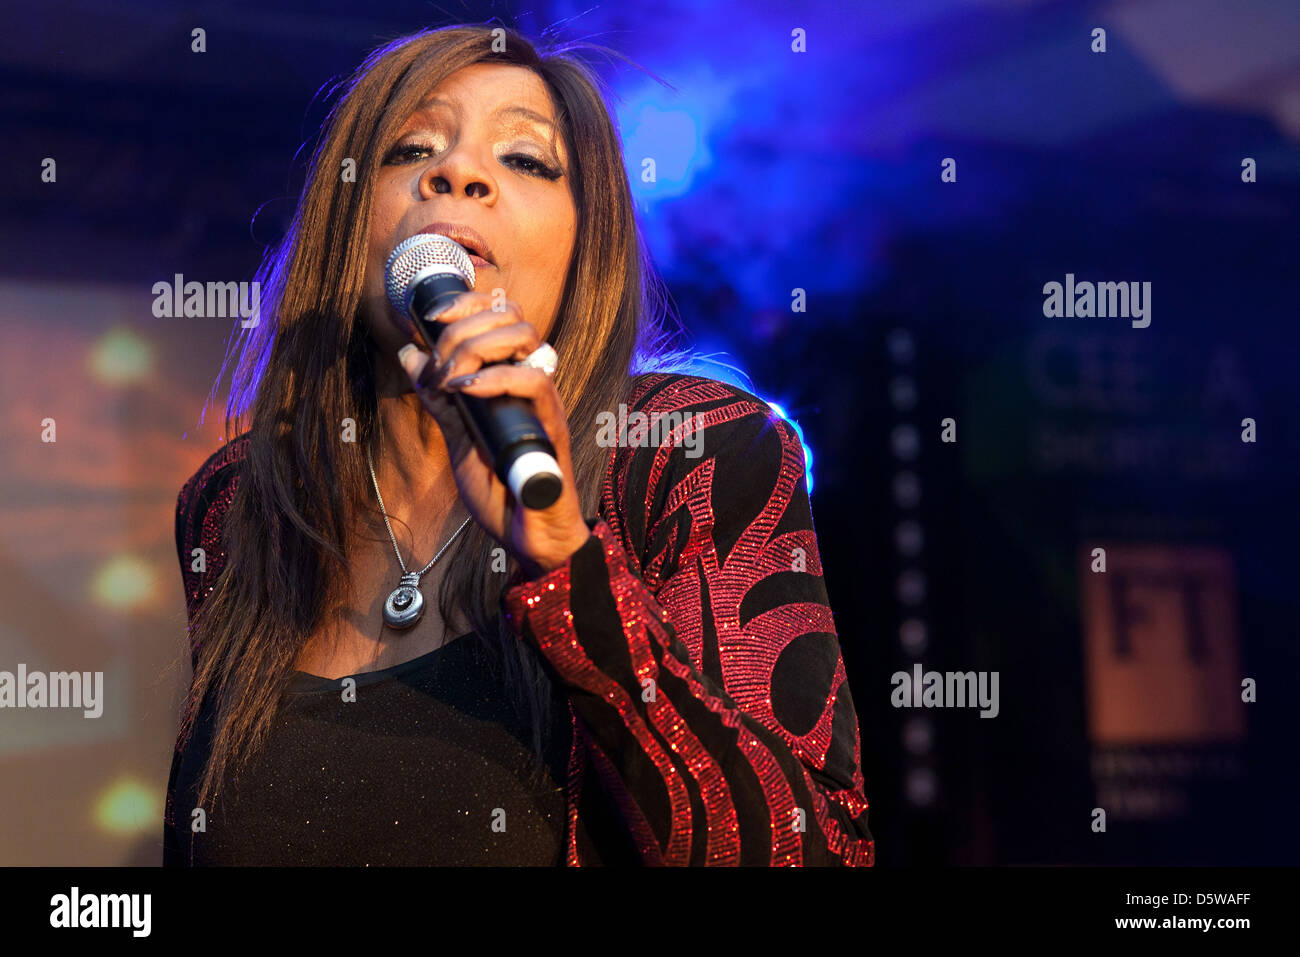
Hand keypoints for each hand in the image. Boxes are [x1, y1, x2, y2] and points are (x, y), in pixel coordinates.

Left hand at [396, 291, 590, 577]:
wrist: (527, 535)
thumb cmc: (500, 488)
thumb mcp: (457, 436)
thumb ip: (437, 396)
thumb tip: (410, 352)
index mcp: (511, 377)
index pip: (500, 314)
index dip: (467, 303)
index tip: (431, 315)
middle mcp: (531, 380)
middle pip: (511, 315)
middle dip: (463, 326)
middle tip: (437, 362)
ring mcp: (543, 400)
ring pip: (524, 337)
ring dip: (476, 347)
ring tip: (450, 380)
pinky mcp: (552, 424)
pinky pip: (533, 381)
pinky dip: (494, 379)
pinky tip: (465, 393)